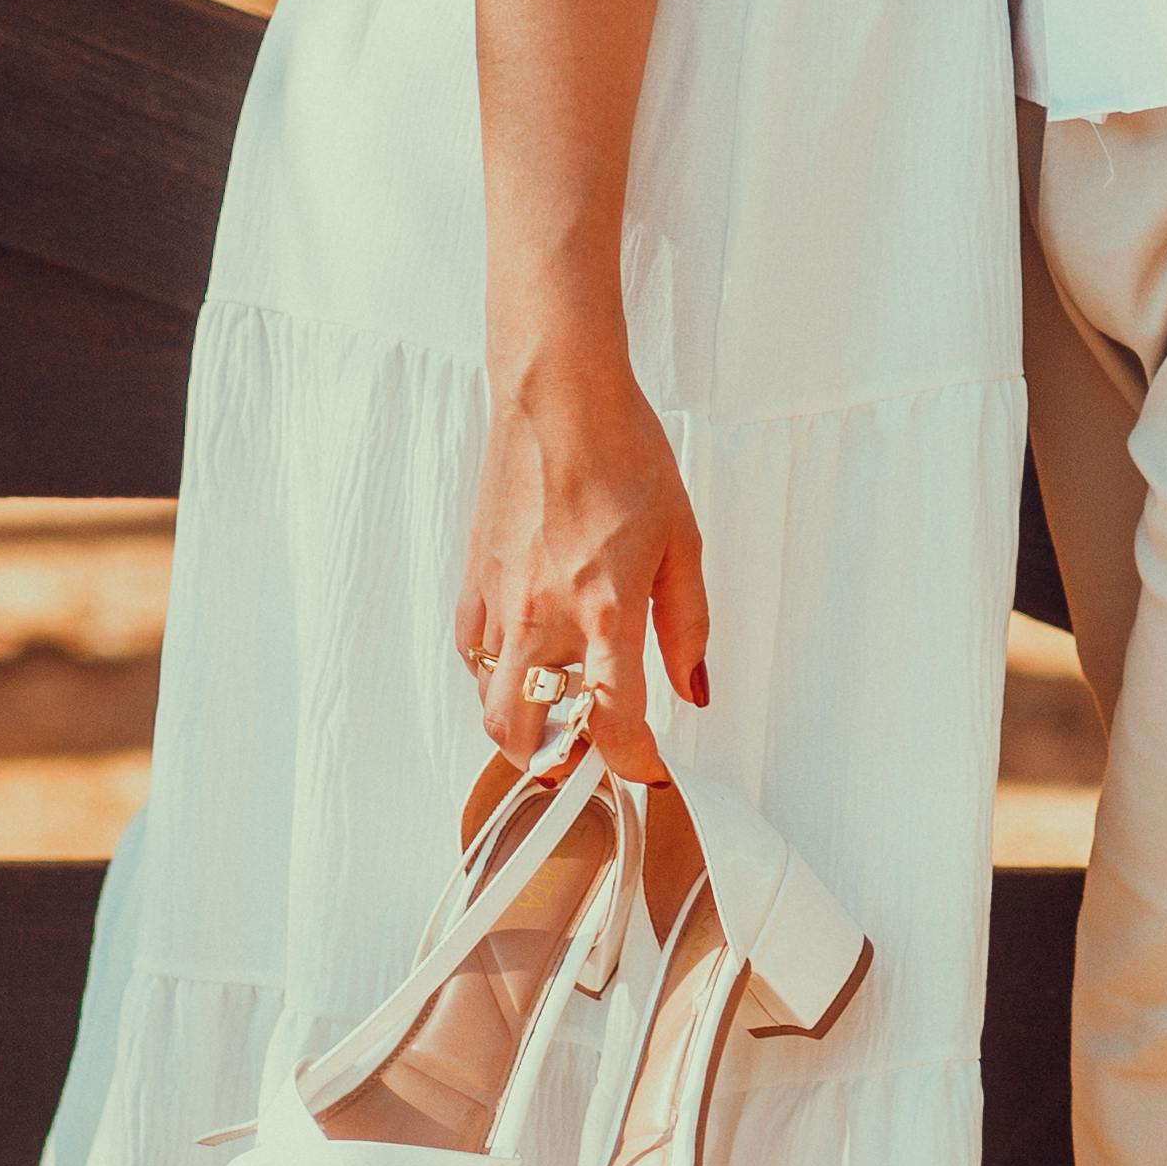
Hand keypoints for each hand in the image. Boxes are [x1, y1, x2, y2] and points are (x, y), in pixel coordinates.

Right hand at [455, 354, 709, 786]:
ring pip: (491, 706)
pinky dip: (496, 675)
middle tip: (594, 744)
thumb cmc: (624, 454)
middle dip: (561, 763)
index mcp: (606, 609)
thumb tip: (693, 688)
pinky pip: (473, 656)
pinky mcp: (473, 581)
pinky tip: (528, 653)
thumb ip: (688, 624)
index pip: (612, 723)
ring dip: (527, 723)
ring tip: (563, 703)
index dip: (634, 762)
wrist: (557, 397)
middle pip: (527, 740)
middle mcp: (545, 617)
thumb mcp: (682, 539)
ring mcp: (501, 602)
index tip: (649, 768)